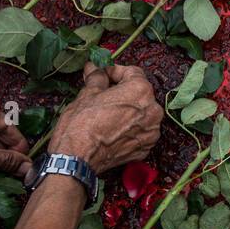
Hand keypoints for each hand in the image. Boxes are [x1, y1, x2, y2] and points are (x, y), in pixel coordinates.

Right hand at [47, 62, 161, 172]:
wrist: (76, 160)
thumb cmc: (81, 124)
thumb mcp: (87, 94)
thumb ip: (97, 77)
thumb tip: (95, 67)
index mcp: (141, 91)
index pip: (133, 72)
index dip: (115, 71)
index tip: (103, 75)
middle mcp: (153, 110)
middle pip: (140, 93)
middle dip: (123, 91)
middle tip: (103, 94)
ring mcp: (151, 132)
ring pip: (142, 113)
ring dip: (128, 110)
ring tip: (107, 114)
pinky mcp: (145, 148)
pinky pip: (140, 131)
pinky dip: (129, 128)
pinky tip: (112, 129)